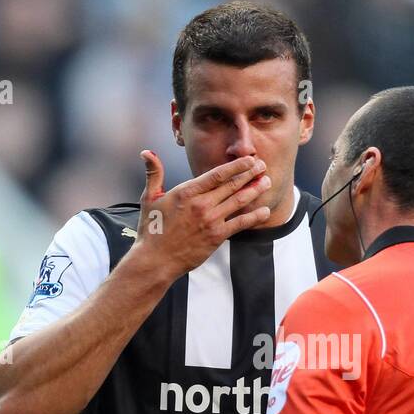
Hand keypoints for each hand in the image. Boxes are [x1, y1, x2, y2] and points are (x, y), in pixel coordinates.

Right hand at [135, 152, 272, 279]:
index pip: (217, 174)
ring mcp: (210, 220)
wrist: (156, 260)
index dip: (236, 166)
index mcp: (187, 192)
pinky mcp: (216, 236)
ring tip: (266, 182)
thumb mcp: (149, 198)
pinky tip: (265, 211)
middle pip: (231, 185)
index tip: (249, 159)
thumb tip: (147, 153)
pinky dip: (254, 217)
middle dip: (249, 174)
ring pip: (238, 201)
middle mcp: (201, 204)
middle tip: (262, 167)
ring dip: (254, 190)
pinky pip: (240, 223)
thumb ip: (153, 174)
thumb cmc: (152, 229)